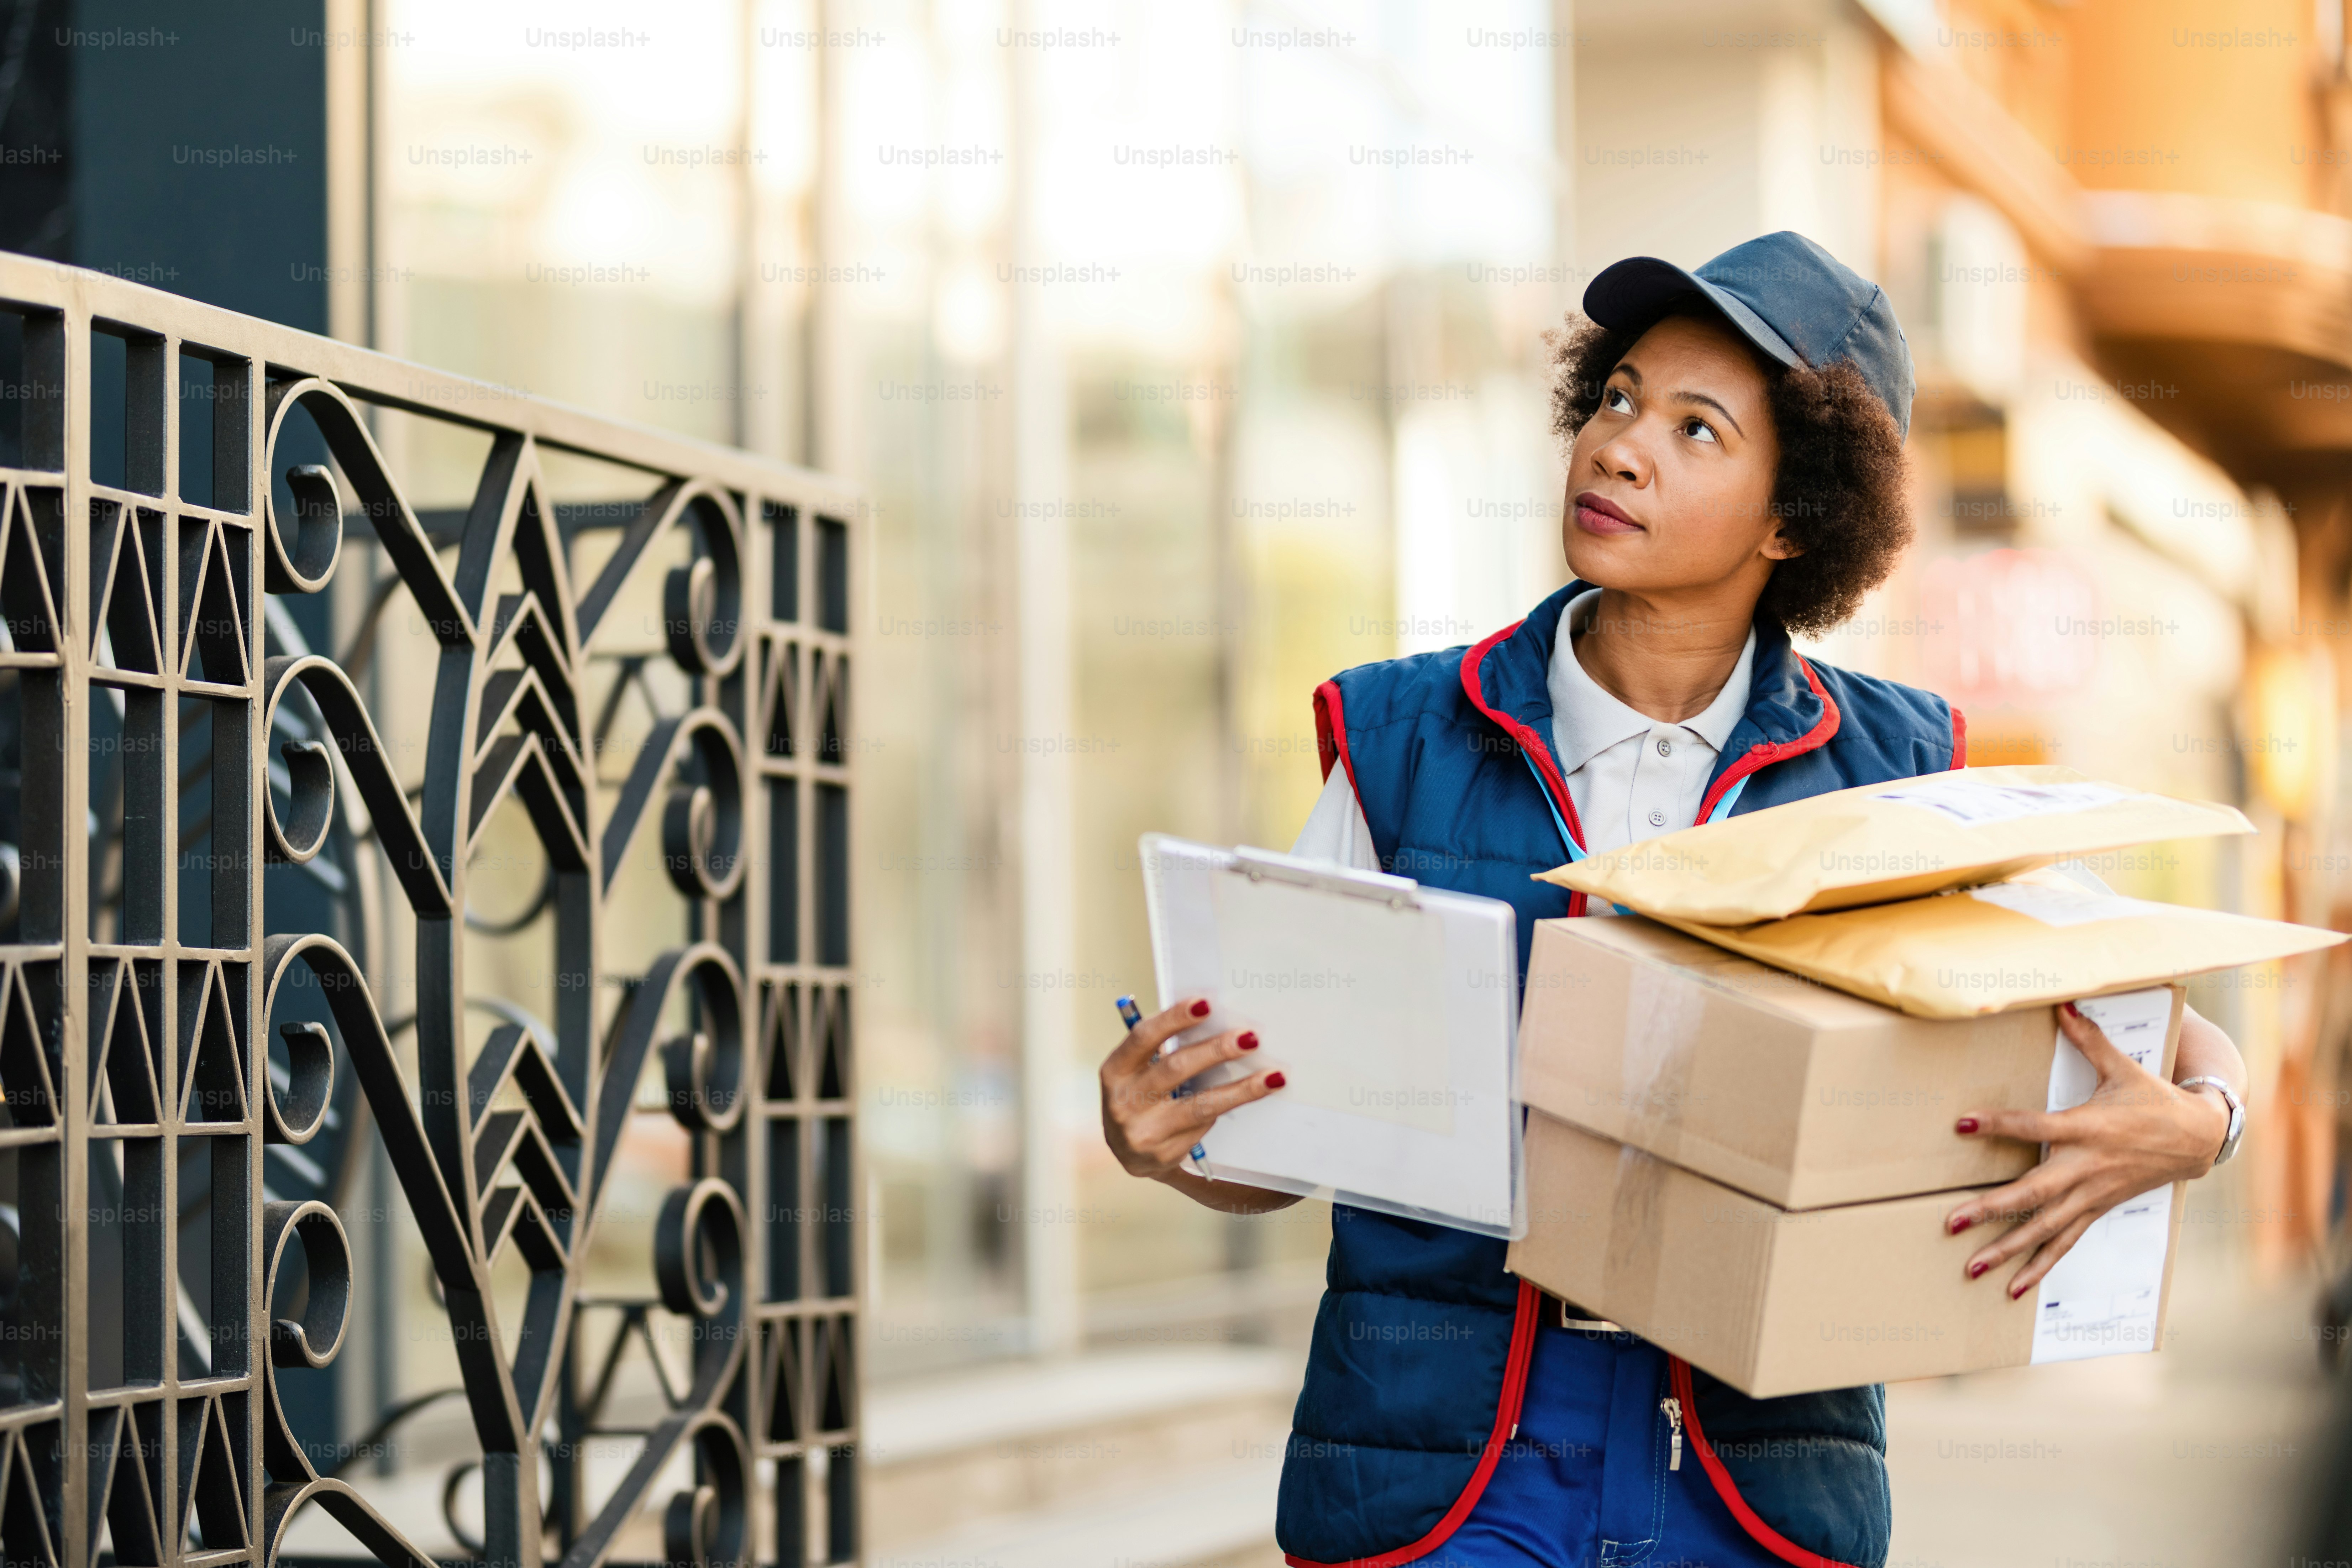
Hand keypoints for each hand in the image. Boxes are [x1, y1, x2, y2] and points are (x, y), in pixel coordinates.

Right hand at [1099, 997, 1284, 1179]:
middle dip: (1216, 1051)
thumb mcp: (1138, 1071)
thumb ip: (1165, 1050)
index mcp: (1116, 1070)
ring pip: (1200, 1105)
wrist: (1128, 1152)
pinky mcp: (1164, 1154)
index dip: (1174, 1019)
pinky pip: (1203, 1126)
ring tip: (1271, 1077)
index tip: (1205, 1004)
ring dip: (1240, 1089)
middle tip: (1249, 1038)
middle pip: (1175, 1069)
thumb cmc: (1140, 1096)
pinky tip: (1246, 1098)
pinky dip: (1225, 1108)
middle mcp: (1124, 1101)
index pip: (1144, 1038)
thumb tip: (1216, 1025)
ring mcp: (1144, 1131)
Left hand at [1945, 1000, 2230, 1300]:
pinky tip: (2013, 1289)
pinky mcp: (2097, 1210)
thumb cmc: (2154, 1099)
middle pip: (2031, 1192)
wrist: (2198, 1137)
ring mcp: (2090, 1195)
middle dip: (1990, 1209)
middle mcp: (2084, 1167)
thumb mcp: (2122, 1067)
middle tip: (1950, 1221)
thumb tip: (2063, 1002)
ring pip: (2044, 1228)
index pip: (2034, 1127)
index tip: (1962, 1123)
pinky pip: (2064, 1243)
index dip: (1999, 1124)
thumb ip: (2088, 1037)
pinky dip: (2040, 1266)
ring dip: (2007, 1249)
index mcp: (2085, 1128)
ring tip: (1969, 1267)